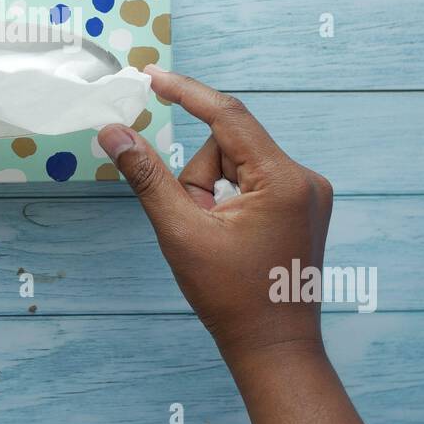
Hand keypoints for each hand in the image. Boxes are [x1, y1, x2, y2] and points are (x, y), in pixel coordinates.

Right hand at [98, 66, 381, 423]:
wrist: (274, 349)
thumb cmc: (231, 298)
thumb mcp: (180, 232)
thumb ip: (147, 175)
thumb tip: (114, 132)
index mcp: (281, 179)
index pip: (227, 116)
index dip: (185, 92)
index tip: (151, 75)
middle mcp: (304, 178)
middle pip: (229, 146)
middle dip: (199, 179)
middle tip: (196, 224)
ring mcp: (309, 193)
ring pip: (238, 165)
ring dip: (212, 193)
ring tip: (216, 240)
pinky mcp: (305, 206)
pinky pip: (254, 180)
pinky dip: (229, 200)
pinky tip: (231, 238)